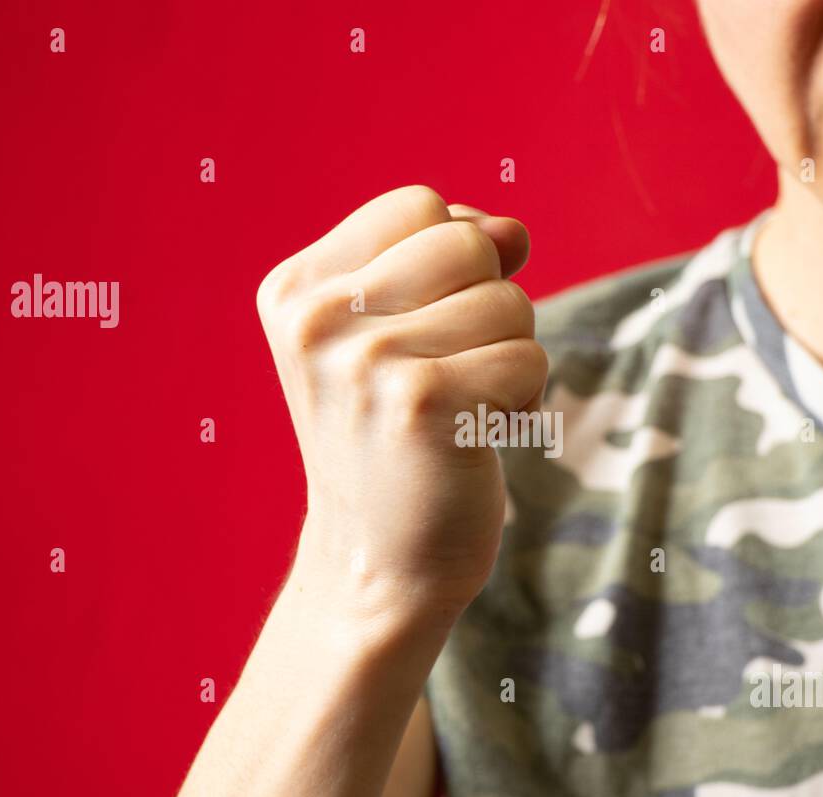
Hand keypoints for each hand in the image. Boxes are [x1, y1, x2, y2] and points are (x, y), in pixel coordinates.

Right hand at [256, 185, 543, 621]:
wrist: (379, 566)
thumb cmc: (397, 441)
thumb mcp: (397, 334)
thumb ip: (447, 263)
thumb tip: (513, 229)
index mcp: (294, 289)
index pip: (421, 205)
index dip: (455, 262)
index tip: (424, 332)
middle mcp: (315, 318)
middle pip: (469, 241)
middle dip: (487, 306)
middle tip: (445, 377)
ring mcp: (364, 360)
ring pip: (508, 301)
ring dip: (507, 359)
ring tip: (457, 412)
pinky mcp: (422, 404)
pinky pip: (528, 359)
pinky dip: (523, 404)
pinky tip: (475, 441)